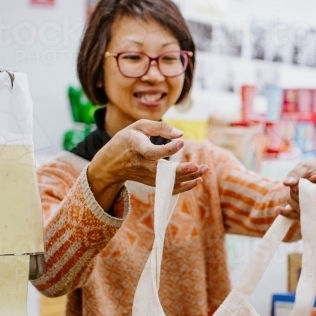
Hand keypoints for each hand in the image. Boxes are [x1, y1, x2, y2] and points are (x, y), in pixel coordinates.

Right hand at [87, 120, 208, 210]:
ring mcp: (147, 176)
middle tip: (197, 166)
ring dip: (189, 176)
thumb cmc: (127, 140)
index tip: (181, 142)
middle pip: (163, 172)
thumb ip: (160, 127)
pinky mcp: (152, 183)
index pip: (153, 152)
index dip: (168, 149)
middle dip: (182, 170)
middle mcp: (142, 165)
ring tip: (204, 168)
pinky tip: (197, 179)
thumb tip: (181, 134)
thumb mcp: (139, 127)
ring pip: (170, 181)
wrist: (110, 164)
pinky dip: (184, 186)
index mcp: (137, 148)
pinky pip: (169, 188)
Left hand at [279, 160, 315, 219]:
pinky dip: (292, 214)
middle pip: (315, 205)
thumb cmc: (311, 168)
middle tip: (291, 190)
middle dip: (299, 199)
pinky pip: (306, 218)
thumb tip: (287, 183)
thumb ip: (295, 174)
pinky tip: (279, 210)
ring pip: (311, 212)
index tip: (295, 188)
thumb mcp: (303, 167)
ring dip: (296, 205)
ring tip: (291, 194)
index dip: (306, 194)